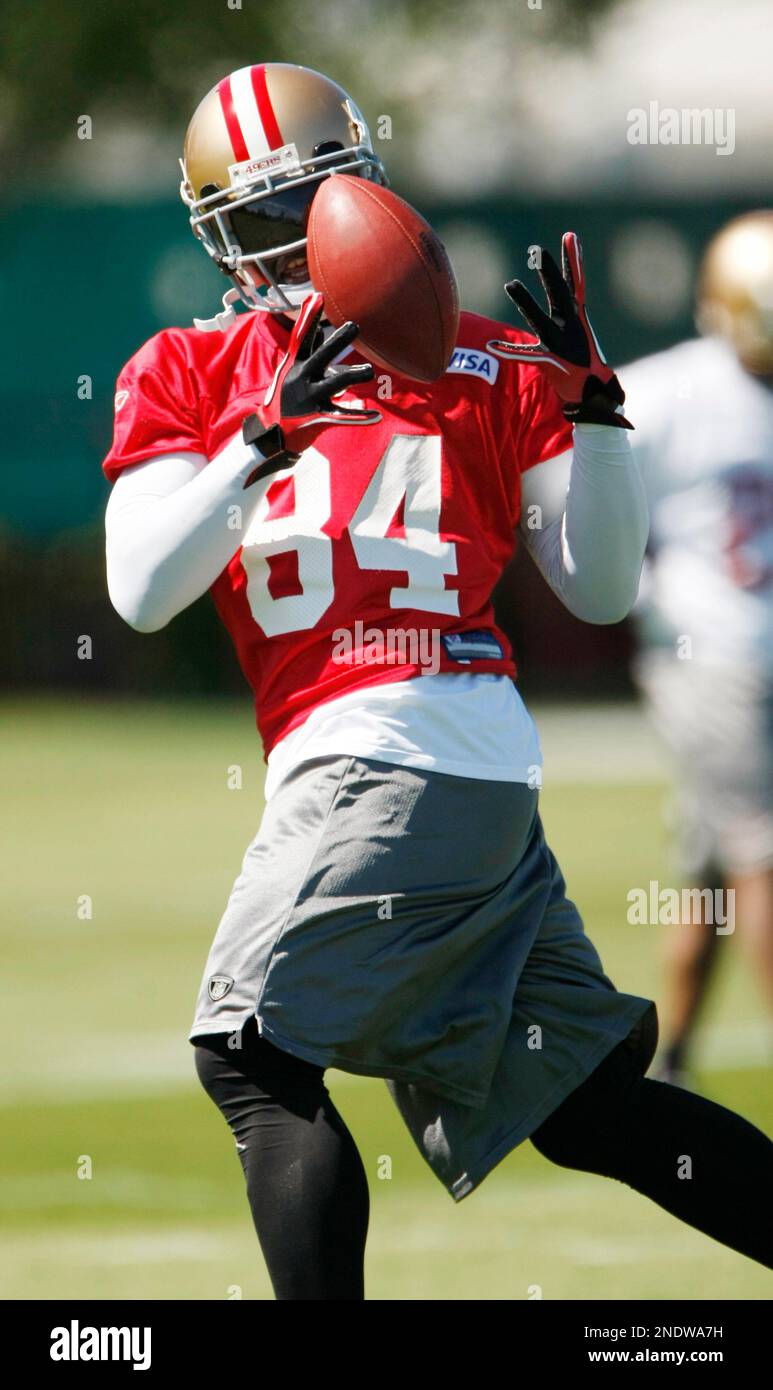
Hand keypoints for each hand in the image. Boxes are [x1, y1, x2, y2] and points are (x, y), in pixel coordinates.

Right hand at [242, 292, 381, 482]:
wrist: (271, 435)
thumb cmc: (284, 398)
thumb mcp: (291, 372)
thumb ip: (307, 351)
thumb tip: (318, 328)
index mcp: (294, 365)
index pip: (301, 338)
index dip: (309, 317)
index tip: (317, 296)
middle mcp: (300, 379)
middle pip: (320, 357)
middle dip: (336, 341)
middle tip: (354, 325)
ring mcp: (308, 398)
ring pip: (333, 384)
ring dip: (352, 376)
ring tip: (370, 370)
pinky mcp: (317, 417)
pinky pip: (342, 416)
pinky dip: (359, 416)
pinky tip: (376, 415)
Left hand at [486, 233, 632, 428]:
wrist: (592, 390)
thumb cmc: (581, 360)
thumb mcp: (574, 331)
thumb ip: (567, 308)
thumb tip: (562, 294)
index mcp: (575, 316)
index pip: (573, 282)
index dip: (572, 260)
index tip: (570, 236)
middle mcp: (569, 325)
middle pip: (558, 293)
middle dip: (549, 272)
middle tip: (538, 251)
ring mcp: (560, 342)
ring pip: (539, 318)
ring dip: (525, 302)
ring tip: (510, 284)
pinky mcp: (551, 361)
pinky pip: (525, 355)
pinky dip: (509, 351)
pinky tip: (492, 346)